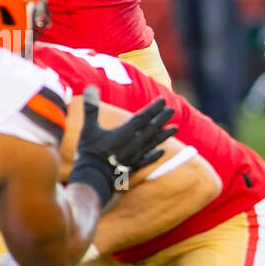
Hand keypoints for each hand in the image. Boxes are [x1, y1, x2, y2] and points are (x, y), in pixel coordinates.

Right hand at [69, 87, 176, 205]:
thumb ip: (91, 108)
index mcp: (124, 133)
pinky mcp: (133, 167)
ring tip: (175, 128)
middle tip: (172, 110)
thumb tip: (91, 86)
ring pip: (153, 143)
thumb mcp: (89, 128)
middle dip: (162, 119)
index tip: (163, 100)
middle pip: (151, 129)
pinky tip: (162, 151)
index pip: (143, 118)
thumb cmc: (89, 152)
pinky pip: (148, 160)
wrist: (93, 178)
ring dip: (164, 135)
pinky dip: (155, 155)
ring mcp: (135, 156)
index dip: (153, 109)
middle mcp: (133, 144)